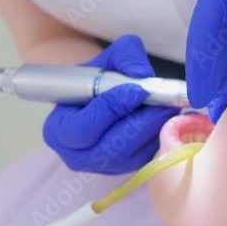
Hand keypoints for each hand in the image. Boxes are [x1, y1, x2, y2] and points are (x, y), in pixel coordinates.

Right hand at [43, 35, 178, 173]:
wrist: (109, 98)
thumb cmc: (101, 80)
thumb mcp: (108, 60)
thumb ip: (124, 56)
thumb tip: (141, 74)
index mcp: (59, 130)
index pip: (82, 128)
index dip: (110, 109)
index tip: (137, 90)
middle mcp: (77, 156)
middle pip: (110, 149)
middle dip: (139, 124)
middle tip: (162, 102)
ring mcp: (103, 167)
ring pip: (131, 156)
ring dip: (152, 131)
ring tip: (167, 107)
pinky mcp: (127, 169)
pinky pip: (144, 160)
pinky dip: (158, 139)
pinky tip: (166, 119)